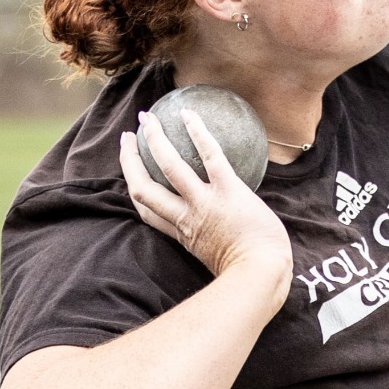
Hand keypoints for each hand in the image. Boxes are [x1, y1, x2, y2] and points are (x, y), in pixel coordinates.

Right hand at [120, 110, 291, 290]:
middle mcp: (185, 217)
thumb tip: (220, 233)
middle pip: (143, 188)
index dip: (134, 188)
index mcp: (181, 235)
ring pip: (168, 166)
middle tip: (127, 138)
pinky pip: (210, 155)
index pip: (146, 211)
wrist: (261, 274)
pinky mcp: (227, 190)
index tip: (130, 172)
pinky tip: (189, 114)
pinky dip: (198, 133)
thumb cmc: (248, 272)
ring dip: (155, 139)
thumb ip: (209, 243)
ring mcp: (203, 202)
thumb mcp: (216, 260)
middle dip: (129, 161)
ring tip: (148, 118)